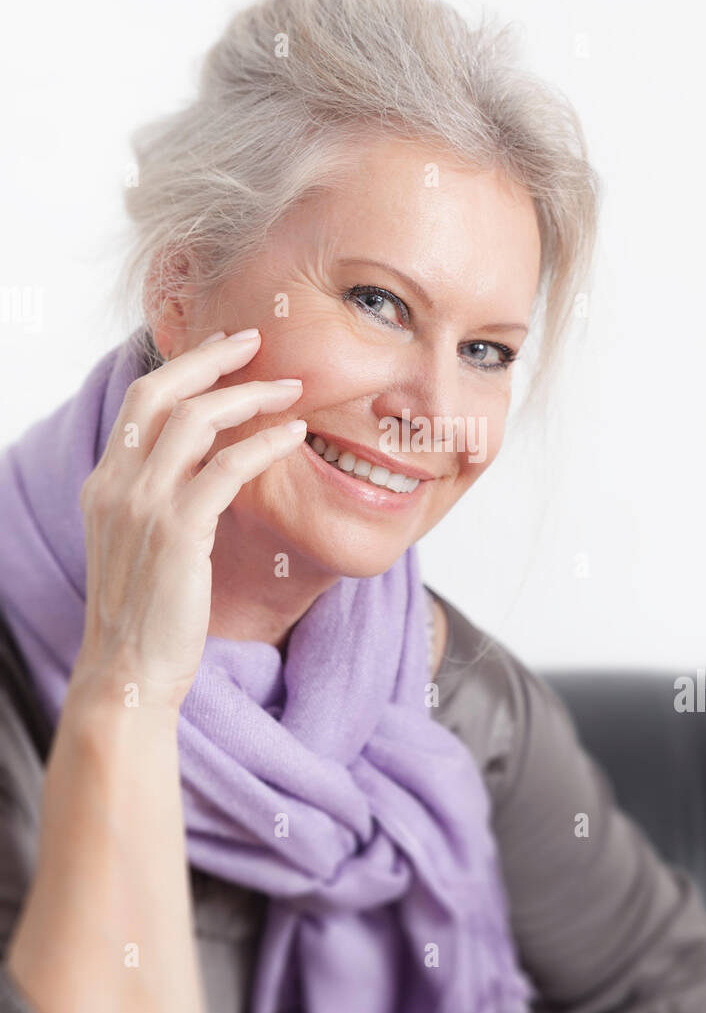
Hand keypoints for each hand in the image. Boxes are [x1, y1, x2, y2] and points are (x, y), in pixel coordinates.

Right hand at [72, 327, 304, 711]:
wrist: (128, 672)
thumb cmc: (147, 614)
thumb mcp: (141, 543)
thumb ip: (160, 498)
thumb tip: (205, 464)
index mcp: (105, 484)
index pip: (141, 402)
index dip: (184, 366)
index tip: (224, 347)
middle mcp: (116, 486)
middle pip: (161, 392)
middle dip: (211, 358)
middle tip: (257, 339)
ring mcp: (143, 508)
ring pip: (195, 421)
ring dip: (248, 396)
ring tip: (290, 389)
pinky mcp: (177, 533)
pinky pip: (225, 469)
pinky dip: (263, 444)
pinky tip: (294, 434)